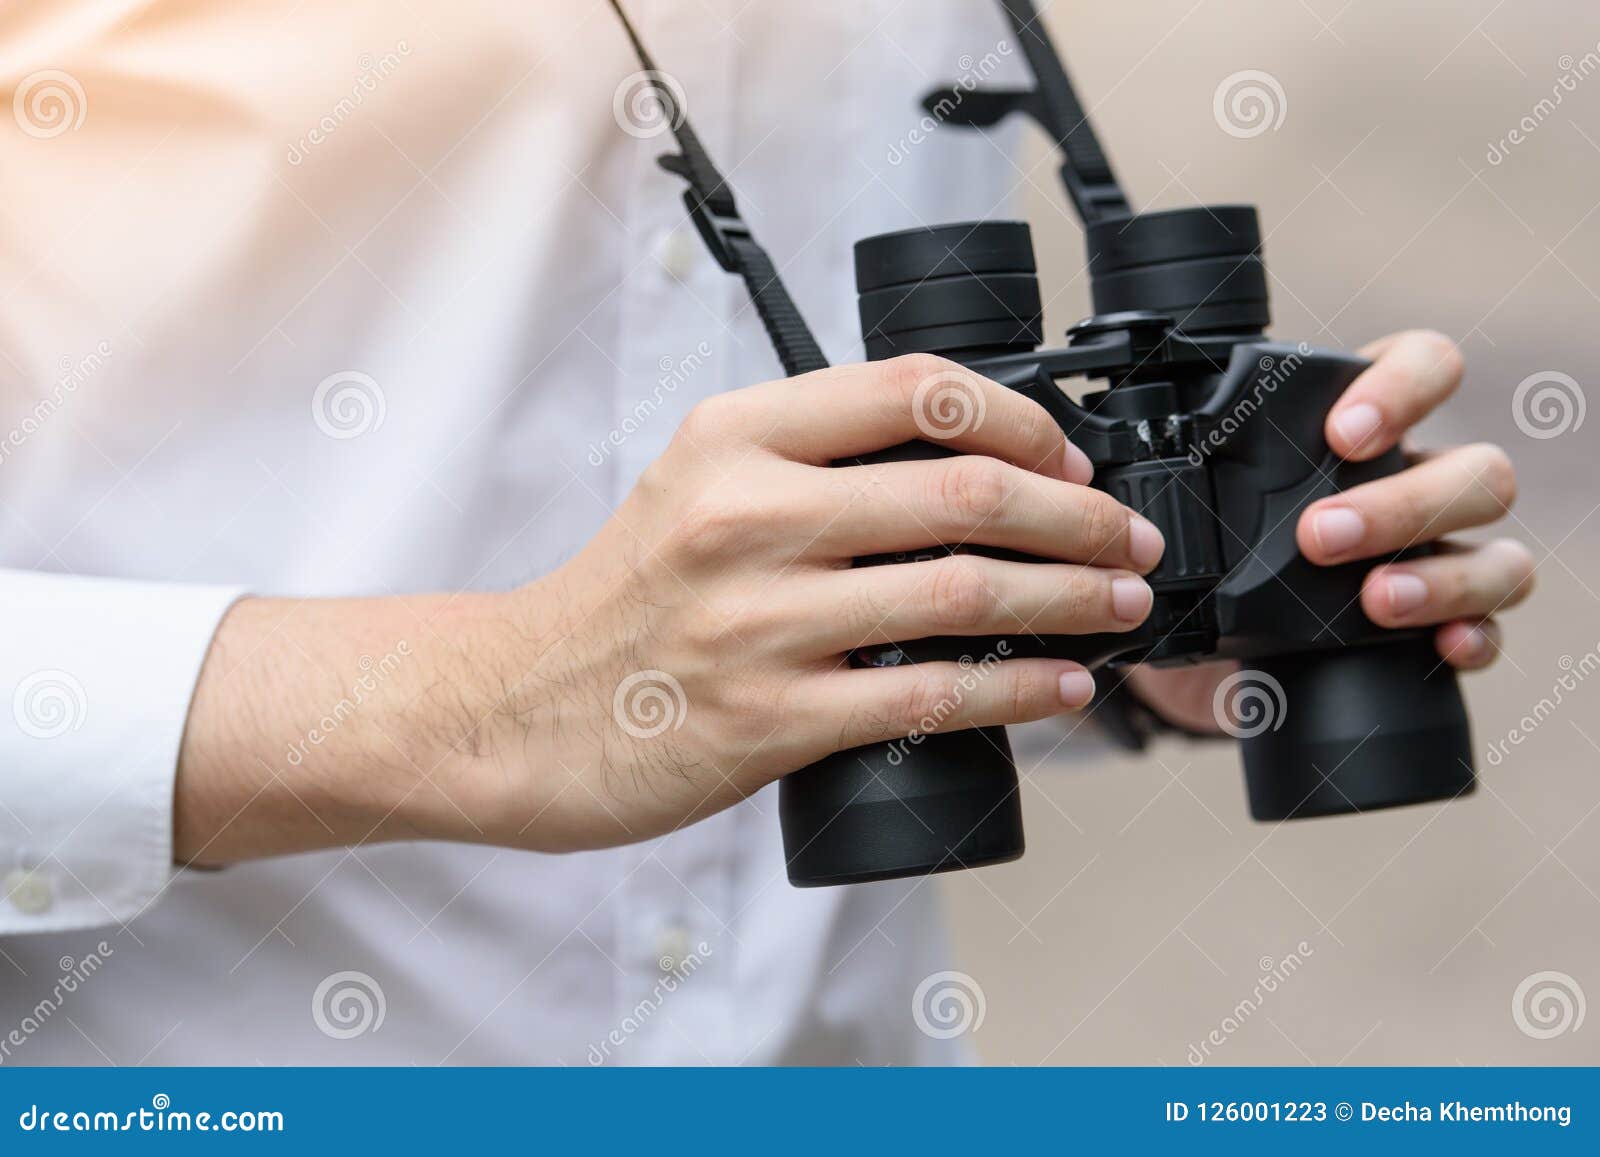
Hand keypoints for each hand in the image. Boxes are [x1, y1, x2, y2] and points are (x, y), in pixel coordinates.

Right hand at [177, 355, 1162, 860]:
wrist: (518, 708)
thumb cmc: (620, 603)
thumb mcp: (693, 486)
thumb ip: (806, 461)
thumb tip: (958, 469)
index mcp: (734, 437)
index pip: (912, 389)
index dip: (1022, 418)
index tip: (1068, 457)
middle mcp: (747, 514)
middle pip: (962, 489)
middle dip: (1077, 516)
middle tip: (1126, 538)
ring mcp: (759, 619)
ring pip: (962, 591)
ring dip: (1070, 598)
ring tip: (1120, 606)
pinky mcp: (770, 718)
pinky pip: (930, 694)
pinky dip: (1016, 689)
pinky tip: (1060, 688)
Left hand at [1127, 329, 1532, 732]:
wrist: (1203, 656)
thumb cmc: (1209, 554)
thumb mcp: (1191, 500)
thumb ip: (1172, 467)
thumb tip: (1103, 453)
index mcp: (1365, 426)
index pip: (1426, 366)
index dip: (1403, 387)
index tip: (1342, 432)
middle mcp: (1419, 483)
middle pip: (1476, 467)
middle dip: (1401, 502)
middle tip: (1318, 535)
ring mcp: (1440, 557)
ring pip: (1497, 549)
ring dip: (1442, 573)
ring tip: (1374, 600)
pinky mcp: (1439, 627)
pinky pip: (1493, 627)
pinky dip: (1475, 635)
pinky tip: (1442, 646)